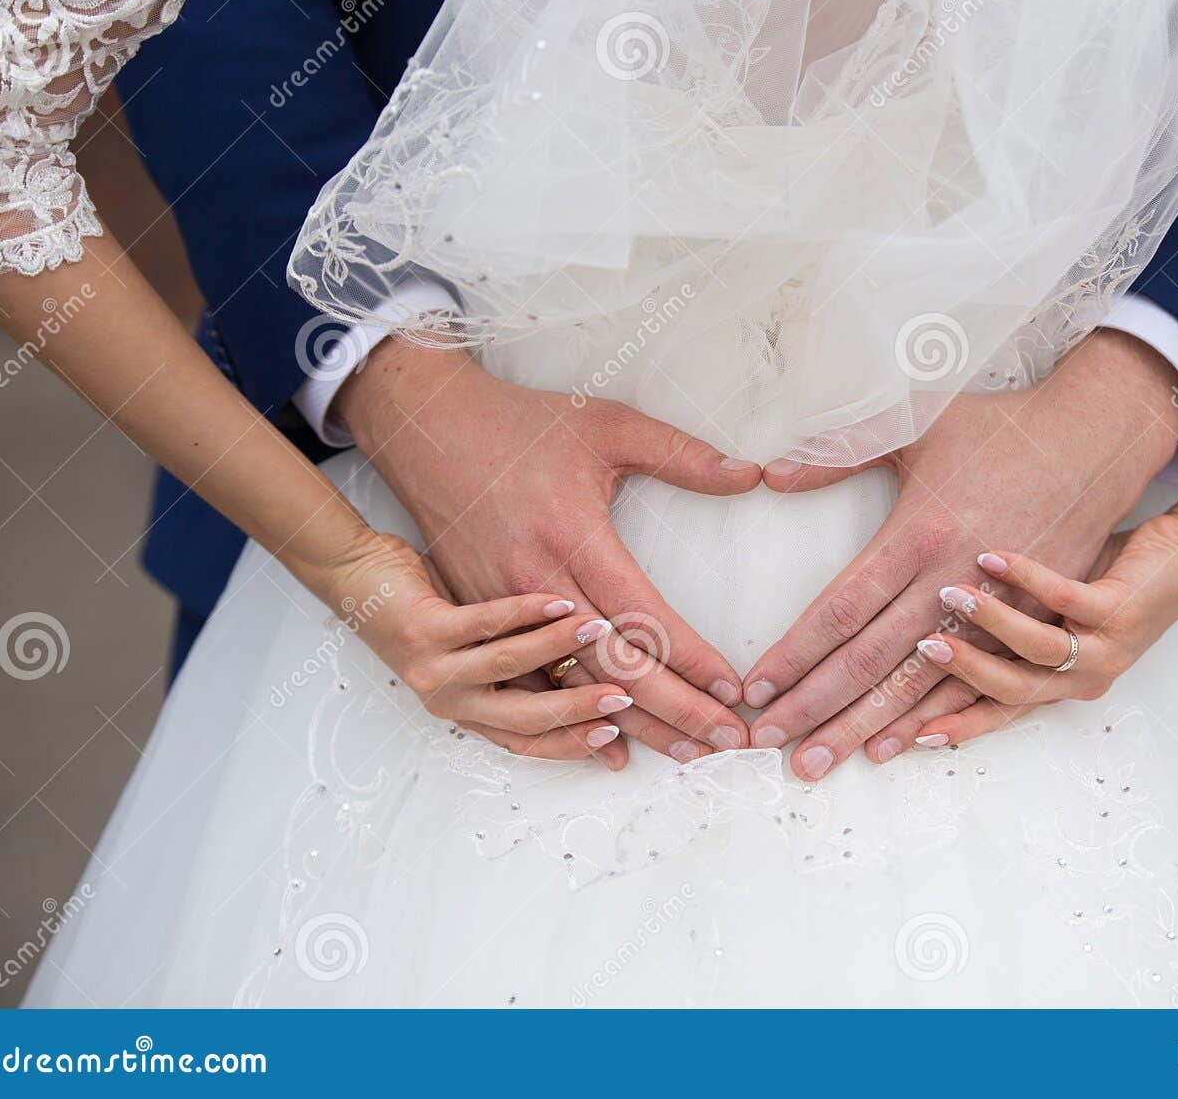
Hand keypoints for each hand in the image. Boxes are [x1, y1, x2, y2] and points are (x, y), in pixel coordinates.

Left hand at [317, 532, 638, 763]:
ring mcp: (434, 667)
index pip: (525, 742)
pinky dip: (527, 611)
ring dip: (559, 648)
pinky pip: (485, 622)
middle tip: (622, 698)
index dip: (571, 743)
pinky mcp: (425, 629)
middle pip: (522, 717)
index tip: (615, 738)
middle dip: (578, 709)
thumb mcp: (474, 651)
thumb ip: (519, 667)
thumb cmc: (425, 612)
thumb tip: (583, 668)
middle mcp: (449, 699)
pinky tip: (559, 600)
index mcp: (466, 710)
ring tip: (598, 631)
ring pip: (508, 666)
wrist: (357, 580)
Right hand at [335, 340, 759, 762]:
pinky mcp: (480, 619)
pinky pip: (528, 687)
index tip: (734, 690)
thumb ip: (683, 455)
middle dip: (679, 711)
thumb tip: (752, 475)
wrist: (426, 428)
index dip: (692, 660)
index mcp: (574, 537)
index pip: (644, 617)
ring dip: (635, 726)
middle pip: (616, 668)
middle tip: (730, 741)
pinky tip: (609, 749)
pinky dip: (568, 724)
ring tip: (688, 753)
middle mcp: (537, 584)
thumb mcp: (608, 425)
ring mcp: (502, 608)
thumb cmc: (521, 425)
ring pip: (575, 687)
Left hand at [743, 329, 1177, 779]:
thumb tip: (772, 475)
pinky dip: (937, 722)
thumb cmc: (1001, 428)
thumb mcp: (916, 422)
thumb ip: (839, 454)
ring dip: (865, 727)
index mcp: (918, 531)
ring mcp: (995, 610)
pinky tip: (898, 748)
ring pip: (918, 684)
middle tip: (767, 744)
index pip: (842, 608)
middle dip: (814, 706)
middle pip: (870, 659)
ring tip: (819, 763)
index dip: (796, 652)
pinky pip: (978, 687)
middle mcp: (951, 578)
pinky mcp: (1031, 625)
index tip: (756, 686)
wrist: (1097, 438)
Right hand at [909, 511, 1177, 742]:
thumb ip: (1012, 626)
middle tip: (921, 648)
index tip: (913, 735)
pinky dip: (1024, 577)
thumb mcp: (1056, 616)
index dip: (960, 724)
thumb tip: (940, 616)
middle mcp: (1085, 676)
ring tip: (950, 594)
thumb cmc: (1111, 585)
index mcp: (1065, 685)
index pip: (1002, 711)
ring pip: (1038, 648)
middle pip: (1015, 689)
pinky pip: (1063, 597)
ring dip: (990, 621)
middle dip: (964, 672)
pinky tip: (992, 557)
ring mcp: (1105, 646)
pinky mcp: (1120, 609)